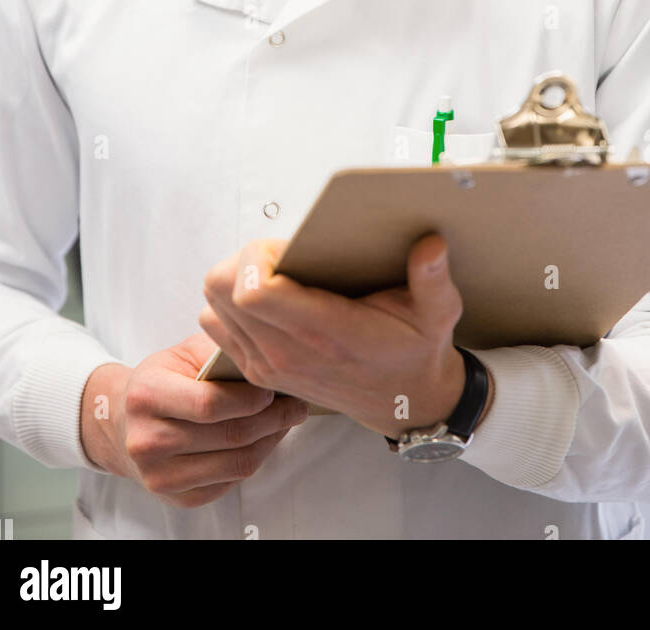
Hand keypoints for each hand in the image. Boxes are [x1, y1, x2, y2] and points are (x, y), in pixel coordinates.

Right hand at [78, 333, 308, 507]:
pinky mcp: (175, 498)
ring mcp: (159, 476)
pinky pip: (229, 483)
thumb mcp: (183, 352)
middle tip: (295, 404)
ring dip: (270, 441)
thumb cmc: (162, 380)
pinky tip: (264, 439)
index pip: (209, 404)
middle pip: (229, 436)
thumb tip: (267, 360)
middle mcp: (147, 441)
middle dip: (273, 419)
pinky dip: (255, 460)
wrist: (125, 422)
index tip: (273, 387)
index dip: (250, 398)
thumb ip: (220, 352)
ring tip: (285, 420)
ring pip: (235, 464)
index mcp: (147, 396)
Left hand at [200, 233, 468, 438]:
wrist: (405, 403)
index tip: (288, 246)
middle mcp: (286, 352)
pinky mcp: (258, 372)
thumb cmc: (416, 352)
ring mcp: (267, 365)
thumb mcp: (438, 313)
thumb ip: (433, 279)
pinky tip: (267, 300)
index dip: (258, 256)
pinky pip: (216, 328)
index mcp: (325, 333)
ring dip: (231, 282)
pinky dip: (229, 307)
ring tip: (273, 274)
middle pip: (219, 290)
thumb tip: (431, 245)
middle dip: (242, 259)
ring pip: (210, 308)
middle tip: (279, 254)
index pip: (252, 291)